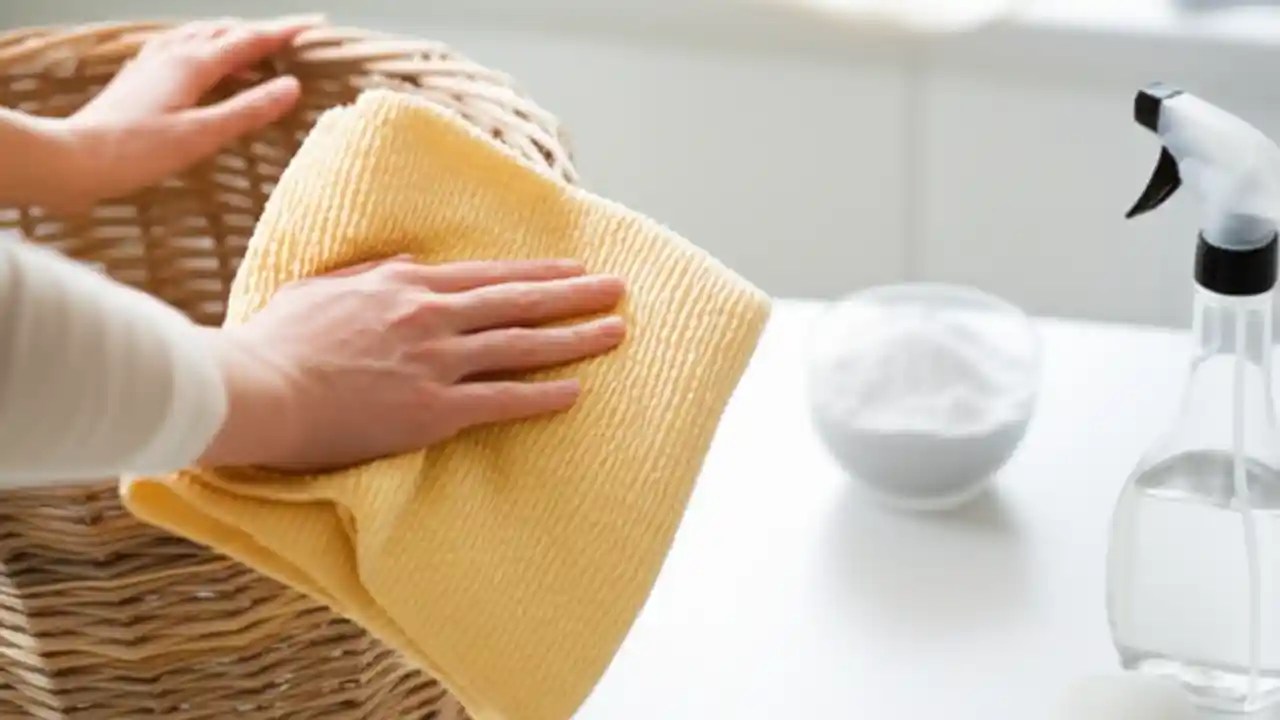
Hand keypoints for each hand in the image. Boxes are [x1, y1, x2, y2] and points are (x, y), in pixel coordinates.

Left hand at [55, 16, 314, 210]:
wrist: (73, 159)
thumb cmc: (137, 152)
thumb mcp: (202, 135)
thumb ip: (248, 110)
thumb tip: (292, 87)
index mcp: (191, 64)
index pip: (250, 40)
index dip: (285, 32)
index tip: (316, 27)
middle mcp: (171, 54)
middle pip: (226, 32)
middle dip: (263, 32)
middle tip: (295, 37)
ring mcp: (152, 63)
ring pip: (201, 37)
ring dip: (235, 38)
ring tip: (258, 48)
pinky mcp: (139, 78)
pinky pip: (181, 49)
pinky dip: (207, 49)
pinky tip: (205, 62)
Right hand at [199, 256, 626, 471]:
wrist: (258, 388)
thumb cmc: (278, 340)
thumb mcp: (322, 287)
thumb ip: (370, 275)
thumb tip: (404, 266)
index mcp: (404, 283)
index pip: (487, 275)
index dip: (535, 272)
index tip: (570, 268)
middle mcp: (430, 315)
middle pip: (519, 301)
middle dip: (574, 293)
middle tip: (617, 289)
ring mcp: (436, 361)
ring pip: (522, 345)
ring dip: (575, 337)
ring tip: (615, 332)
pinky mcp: (433, 409)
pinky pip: (502, 400)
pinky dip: (543, 395)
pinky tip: (576, 391)